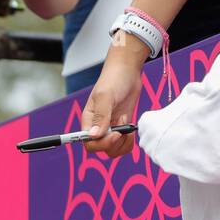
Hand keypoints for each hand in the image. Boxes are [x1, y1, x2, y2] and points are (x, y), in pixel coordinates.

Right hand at [81, 35, 147, 157]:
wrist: (127, 70)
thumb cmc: (114, 79)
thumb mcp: (106, 96)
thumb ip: (101, 116)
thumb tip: (94, 135)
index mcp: (89, 122)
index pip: (89, 143)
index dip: (102, 144)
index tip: (115, 134)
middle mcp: (98, 127)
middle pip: (101, 149)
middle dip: (114, 143)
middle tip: (123, 127)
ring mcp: (110, 128)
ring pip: (113, 149)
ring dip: (123, 142)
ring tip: (127, 124)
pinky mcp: (121, 127)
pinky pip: (123, 144)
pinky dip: (129, 140)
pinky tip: (131, 126)